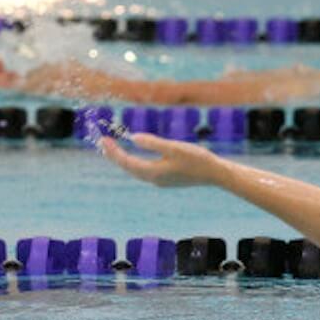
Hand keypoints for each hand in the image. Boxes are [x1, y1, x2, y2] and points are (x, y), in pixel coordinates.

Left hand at [99, 133, 222, 187]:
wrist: (216, 174)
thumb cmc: (197, 159)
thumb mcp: (175, 147)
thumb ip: (153, 143)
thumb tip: (133, 138)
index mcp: (154, 172)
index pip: (127, 162)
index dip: (113, 151)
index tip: (103, 140)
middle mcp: (154, 179)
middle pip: (128, 168)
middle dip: (115, 155)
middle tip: (103, 142)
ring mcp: (160, 181)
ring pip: (135, 171)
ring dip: (124, 160)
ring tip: (113, 149)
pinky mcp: (167, 179)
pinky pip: (144, 171)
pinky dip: (135, 163)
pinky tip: (133, 157)